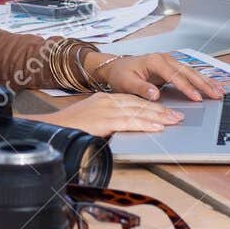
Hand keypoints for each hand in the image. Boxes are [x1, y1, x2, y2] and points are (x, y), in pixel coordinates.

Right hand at [40, 91, 184, 136]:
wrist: (52, 128)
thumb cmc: (69, 127)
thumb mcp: (91, 120)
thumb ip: (107, 122)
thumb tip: (122, 130)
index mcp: (104, 99)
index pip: (133, 101)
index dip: (151, 106)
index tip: (165, 111)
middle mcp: (107, 101)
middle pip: (139, 104)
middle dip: (160, 110)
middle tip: (177, 115)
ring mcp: (106, 109)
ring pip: (138, 111)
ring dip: (159, 116)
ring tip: (174, 121)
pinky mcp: (104, 120)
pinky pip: (130, 121)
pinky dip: (146, 123)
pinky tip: (157, 126)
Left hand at [88, 51, 223, 102]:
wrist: (116, 67)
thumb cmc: (120, 74)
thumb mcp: (126, 82)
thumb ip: (140, 88)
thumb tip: (155, 95)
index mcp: (155, 61)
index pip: (175, 76)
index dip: (187, 88)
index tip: (197, 98)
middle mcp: (165, 59)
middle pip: (188, 72)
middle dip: (204, 84)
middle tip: (217, 95)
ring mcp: (170, 62)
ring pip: (192, 72)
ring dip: (207, 82)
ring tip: (221, 91)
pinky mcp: (172, 67)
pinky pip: (189, 73)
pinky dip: (202, 80)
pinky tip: (213, 85)